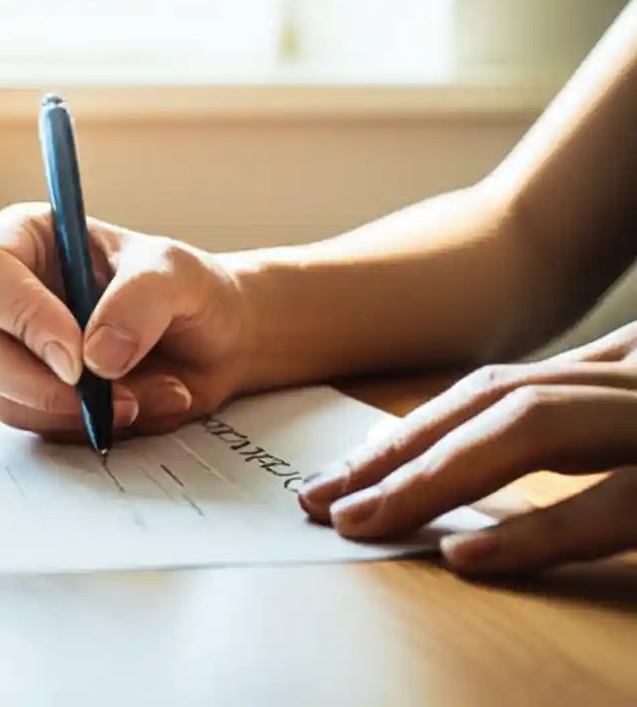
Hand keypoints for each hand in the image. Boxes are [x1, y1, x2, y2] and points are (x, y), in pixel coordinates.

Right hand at [0, 203, 252, 439]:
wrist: (217, 342)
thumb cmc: (189, 289)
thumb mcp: (177, 274)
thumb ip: (140, 300)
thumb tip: (96, 358)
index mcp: (26, 239)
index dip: (21, 317)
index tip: (78, 356)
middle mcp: (7, 296)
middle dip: (44, 383)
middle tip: (112, 393)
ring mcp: (14, 351)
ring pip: (5, 398)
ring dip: (80, 411)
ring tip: (150, 394)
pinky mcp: (33, 397)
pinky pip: (40, 426)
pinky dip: (93, 426)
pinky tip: (142, 404)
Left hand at [300, 323, 636, 575]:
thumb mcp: (632, 419)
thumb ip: (567, 422)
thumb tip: (432, 449)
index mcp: (625, 368)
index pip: (497, 392)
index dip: (414, 433)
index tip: (341, 475)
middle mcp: (636, 378)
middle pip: (497, 402)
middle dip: (400, 452)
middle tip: (318, 499)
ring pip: (532, 428)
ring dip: (434, 476)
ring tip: (358, 520)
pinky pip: (613, 505)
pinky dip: (535, 530)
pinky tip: (462, 555)